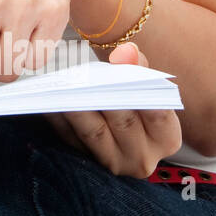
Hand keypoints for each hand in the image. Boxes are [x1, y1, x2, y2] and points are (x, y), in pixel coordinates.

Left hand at [44, 42, 182, 176]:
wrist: (121, 133)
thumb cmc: (136, 105)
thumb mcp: (144, 89)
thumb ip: (138, 67)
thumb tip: (126, 51)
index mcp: (166, 140)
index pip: (158, 113)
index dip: (141, 86)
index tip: (123, 59)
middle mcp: (143, 159)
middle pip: (124, 122)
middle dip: (104, 94)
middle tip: (84, 72)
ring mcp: (114, 164)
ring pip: (94, 132)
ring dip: (77, 106)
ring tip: (62, 85)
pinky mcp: (87, 162)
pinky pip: (69, 138)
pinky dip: (59, 116)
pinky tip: (48, 97)